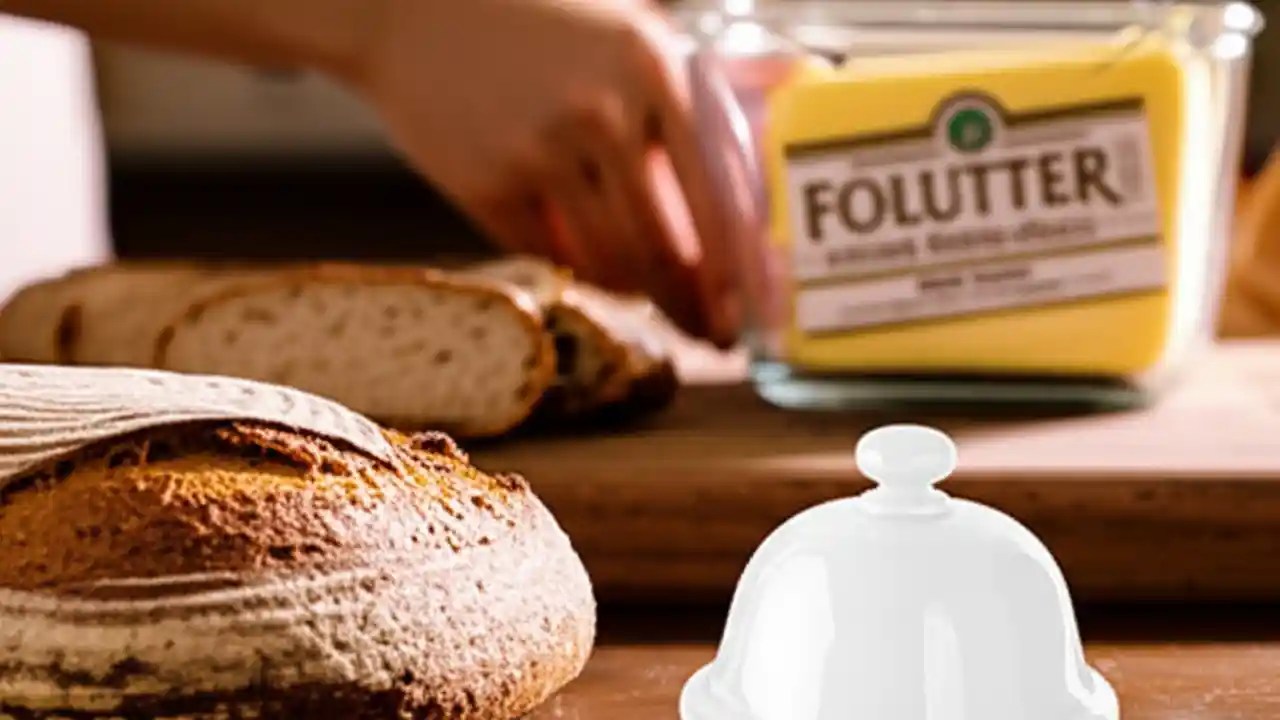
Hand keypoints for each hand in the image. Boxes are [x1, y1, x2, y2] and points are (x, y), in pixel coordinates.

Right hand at [347, 0, 747, 346]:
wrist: (416, 8)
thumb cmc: (547, 22)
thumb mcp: (638, 29)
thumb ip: (720, 68)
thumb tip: (808, 81)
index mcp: (655, 71)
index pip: (718, 195)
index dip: (743, 269)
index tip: (760, 311)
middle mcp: (601, 112)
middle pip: (665, 249)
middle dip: (696, 308)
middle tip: (715, 335)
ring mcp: (538, 150)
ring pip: (610, 263)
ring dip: (641, 294)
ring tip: (657, 297)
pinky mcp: (486, 183)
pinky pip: (553, 255)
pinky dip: (582, 268)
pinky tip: (594, 260)